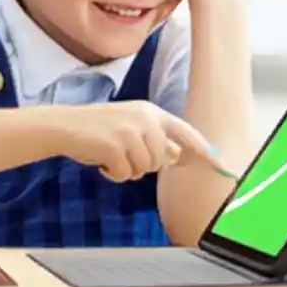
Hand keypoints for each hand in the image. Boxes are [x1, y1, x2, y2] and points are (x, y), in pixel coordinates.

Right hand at [43, 101, 215, 181]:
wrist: (63, 126)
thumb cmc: (96, 130)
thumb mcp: (129, 127)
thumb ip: (154, 139)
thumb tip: (176, 157)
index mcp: (151, 112)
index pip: (185, 132)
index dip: (204, 150)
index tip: (223, 165)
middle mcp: (145, 119)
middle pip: (162, 160)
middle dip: (142, 165)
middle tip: (120, 154)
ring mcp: (130, 131)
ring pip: (144, 169)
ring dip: (127, 170)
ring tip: (109, 155)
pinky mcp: (116, 146)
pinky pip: (126, 174)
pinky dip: (113, 174)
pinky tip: (101, 161)